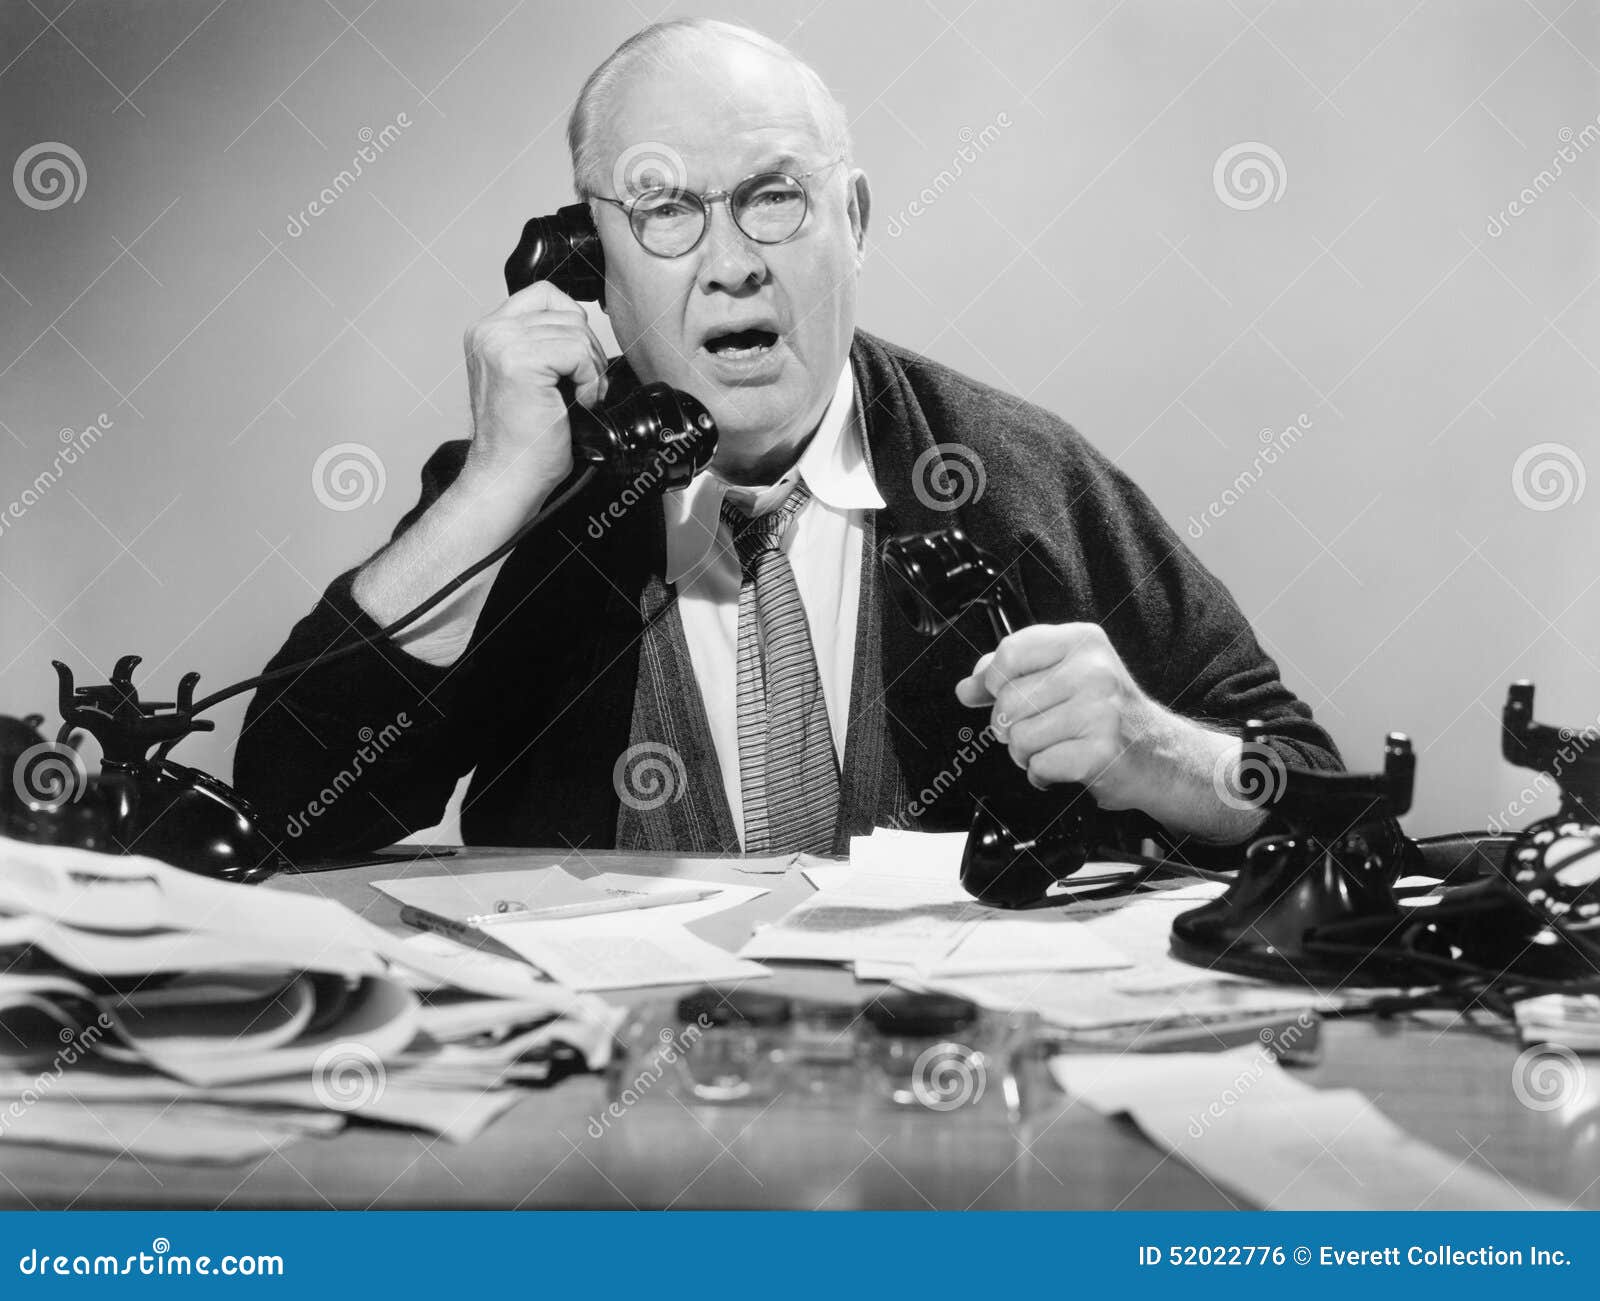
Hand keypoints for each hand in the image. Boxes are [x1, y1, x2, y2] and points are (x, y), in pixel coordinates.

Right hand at [459, 281, 608, 504]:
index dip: (573, 325)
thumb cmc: (523, 440)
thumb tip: (585, 325)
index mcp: (488, 332)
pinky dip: (589, 381)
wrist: (508, 475)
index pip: (546, 295)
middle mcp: (489, 331)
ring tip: (575, 399)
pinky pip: (579, 352)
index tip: (574, 362)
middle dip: (586, 352)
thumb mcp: (530, 377)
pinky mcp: (520, 361)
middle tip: (579, 389)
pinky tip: (575, 404)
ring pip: (577, 332)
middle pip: (568, 313)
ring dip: (590, 370)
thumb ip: (544, 343)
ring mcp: (501, 343)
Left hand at [955, 623, 1267, 842]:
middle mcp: (1093, 670)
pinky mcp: (1100, 750)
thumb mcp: (1066, 677)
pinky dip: (1043, 773)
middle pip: (1007, 699)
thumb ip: (1012, 675)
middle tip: (1038, 729)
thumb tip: (966, 688)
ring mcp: (1099, 710)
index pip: (1009, 652)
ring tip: (1055, 747)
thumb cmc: (1111, 715)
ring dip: (1026, 753)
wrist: (1164, 757)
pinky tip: (1066, 765)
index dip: (991, 680)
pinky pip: (1039, 765)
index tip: (994, 694)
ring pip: (1018, 736)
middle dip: (1009, 725)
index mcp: (1082, 641)